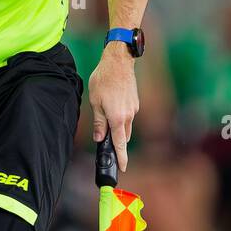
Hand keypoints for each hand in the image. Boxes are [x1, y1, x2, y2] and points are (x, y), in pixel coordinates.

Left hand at [88, 44, 138, 172]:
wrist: (119, 62)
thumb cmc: (104, 80)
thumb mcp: (95, 102)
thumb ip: (99, 122)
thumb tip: (100, 138)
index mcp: (117, 118)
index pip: (120, 144)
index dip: (121, 158)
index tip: (123, 168)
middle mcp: (129, 116)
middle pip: (124, 136)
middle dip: (117, 141)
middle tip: (106, 141)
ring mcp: (134, 109)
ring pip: (126, 126)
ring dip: (118, 127)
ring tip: (105, 113)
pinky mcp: (135, 102)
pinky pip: (128, 116)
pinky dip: (121, 117)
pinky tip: (112, 104)